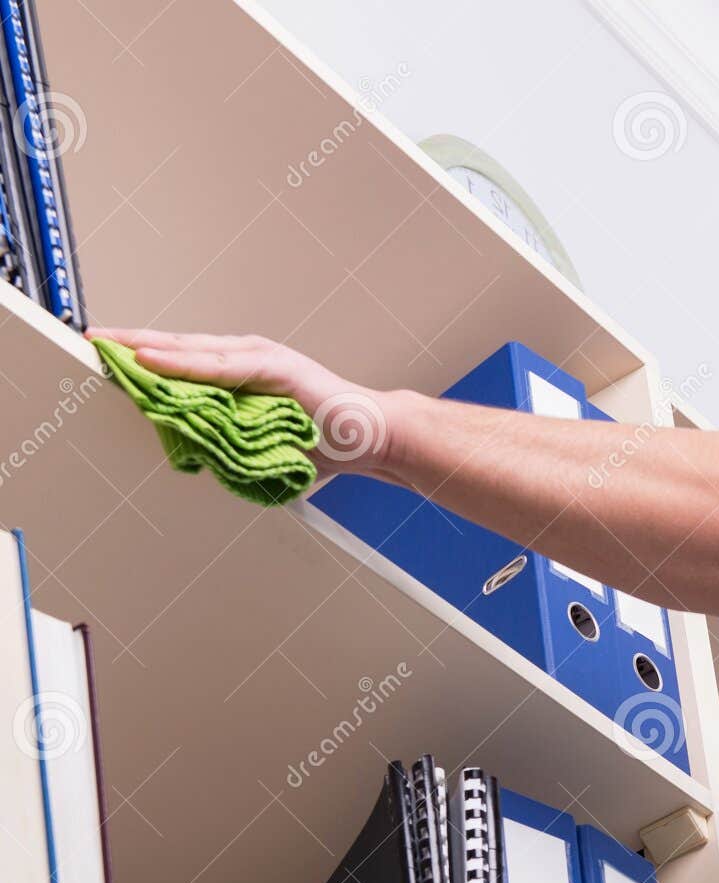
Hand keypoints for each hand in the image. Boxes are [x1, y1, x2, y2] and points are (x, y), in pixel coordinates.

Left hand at [85, 327, 412, 480]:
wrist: (371, 436)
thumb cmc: (325, 440)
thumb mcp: (262, 441)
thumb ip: (227, 439)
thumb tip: (190, 450)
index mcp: (243, 373)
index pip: (184, 361)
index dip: (143, 357)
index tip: (105, 356)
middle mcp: (248, 356)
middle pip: (178, 346)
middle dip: (131, 343)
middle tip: (92, 341)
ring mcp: (261, 358)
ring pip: (191, 350)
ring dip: (147, 347)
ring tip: (109, 346)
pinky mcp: (275, 366)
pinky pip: (218, 364)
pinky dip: (182, 361)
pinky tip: (152, 358)